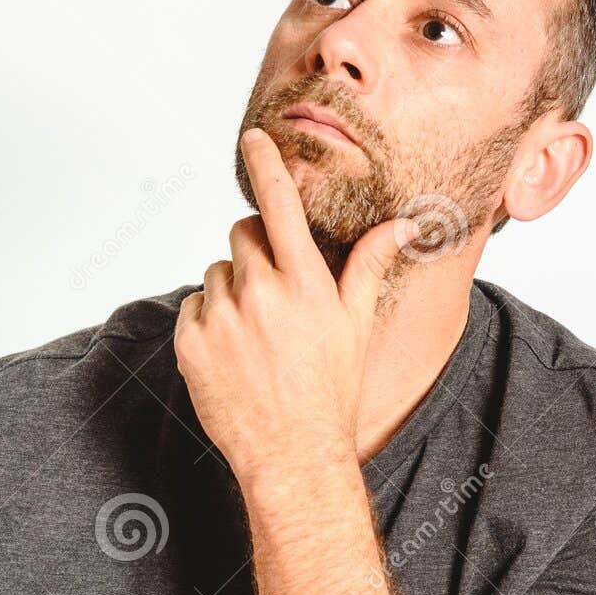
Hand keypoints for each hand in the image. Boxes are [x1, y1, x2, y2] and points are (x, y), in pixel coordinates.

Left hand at [175, 128, 404, 481]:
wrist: (293, 455)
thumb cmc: (331, 391)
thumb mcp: (356, 325)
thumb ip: (369, 266)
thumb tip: (404, 224)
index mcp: (306, 284)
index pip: (280, 206)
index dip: (266, 165)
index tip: (253, 139)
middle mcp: (261, 294)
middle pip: (242, 233)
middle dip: (256, 249)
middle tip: (275, 292)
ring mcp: (221, 319)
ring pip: (216, 271)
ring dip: (232, 289)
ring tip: (257, 334)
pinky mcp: (191, 343)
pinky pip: (194, 306)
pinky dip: (208, 320)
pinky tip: (233, 352)